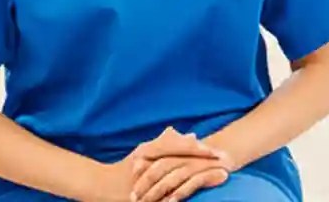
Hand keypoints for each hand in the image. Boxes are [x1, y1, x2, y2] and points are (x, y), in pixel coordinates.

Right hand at [83, 128, 221, 201]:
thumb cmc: (128, 168)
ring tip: (221, 175)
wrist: (103, 186)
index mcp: (150, 150)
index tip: (217, 150)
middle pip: (181, 159)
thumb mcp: (146, 152)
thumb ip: (166, 142)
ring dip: (201, 176)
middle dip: (203, 160)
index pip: (178, 146)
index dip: (198, 148)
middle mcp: (150, 162)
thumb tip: (189, 134)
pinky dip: (187, 193)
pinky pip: (170, 194)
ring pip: (178, 176)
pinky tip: (201, 193)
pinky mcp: (149, 194)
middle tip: (225, 160)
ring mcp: (149, 179)